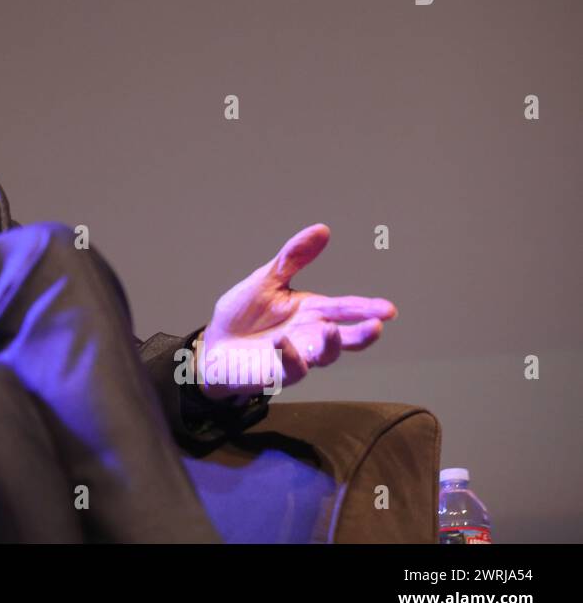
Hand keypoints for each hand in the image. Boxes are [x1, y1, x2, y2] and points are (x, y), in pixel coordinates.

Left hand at [197, 223, 396, 400]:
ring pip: (324, 356)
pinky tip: (284, 342)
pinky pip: (292, 368)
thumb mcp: (267, 279)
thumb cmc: (243, 314)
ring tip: (331, 330)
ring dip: (330, 344)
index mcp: (311, 311)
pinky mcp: (277, 372)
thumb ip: (294, 258)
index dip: (367, 308)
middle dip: (362, 333)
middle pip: (345, 337)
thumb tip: (322, 229)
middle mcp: (310, 335)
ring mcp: (296, 355)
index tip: (389, 309)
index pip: (345, 309)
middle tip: (376, 326)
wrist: (213, 345)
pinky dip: (292, 356)